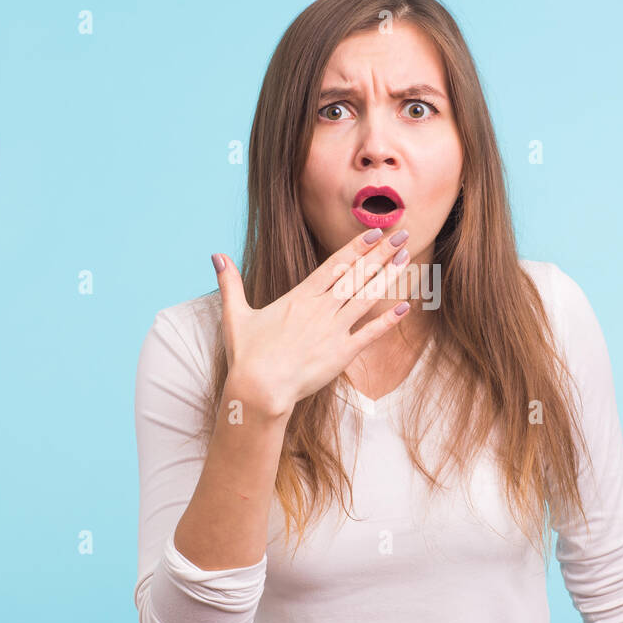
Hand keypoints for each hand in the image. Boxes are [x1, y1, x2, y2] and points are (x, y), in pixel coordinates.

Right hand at [210, 229, 411, 416]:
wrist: (259, 389)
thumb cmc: (247, 355)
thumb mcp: (236, 315)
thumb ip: (231, 283)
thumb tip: (216, 255)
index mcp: (299, 297)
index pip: (335, 265)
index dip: (357, 247)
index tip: (375, 233)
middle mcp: (321, 309)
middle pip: (356, 275)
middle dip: (381, 254)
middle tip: (403, 236)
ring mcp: (334, 330)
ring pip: (367, 297)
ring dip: (388, 277)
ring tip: (406, 260)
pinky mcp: (342, 354)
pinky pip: (370, 334)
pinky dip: (387, 321)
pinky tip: (404, 308)